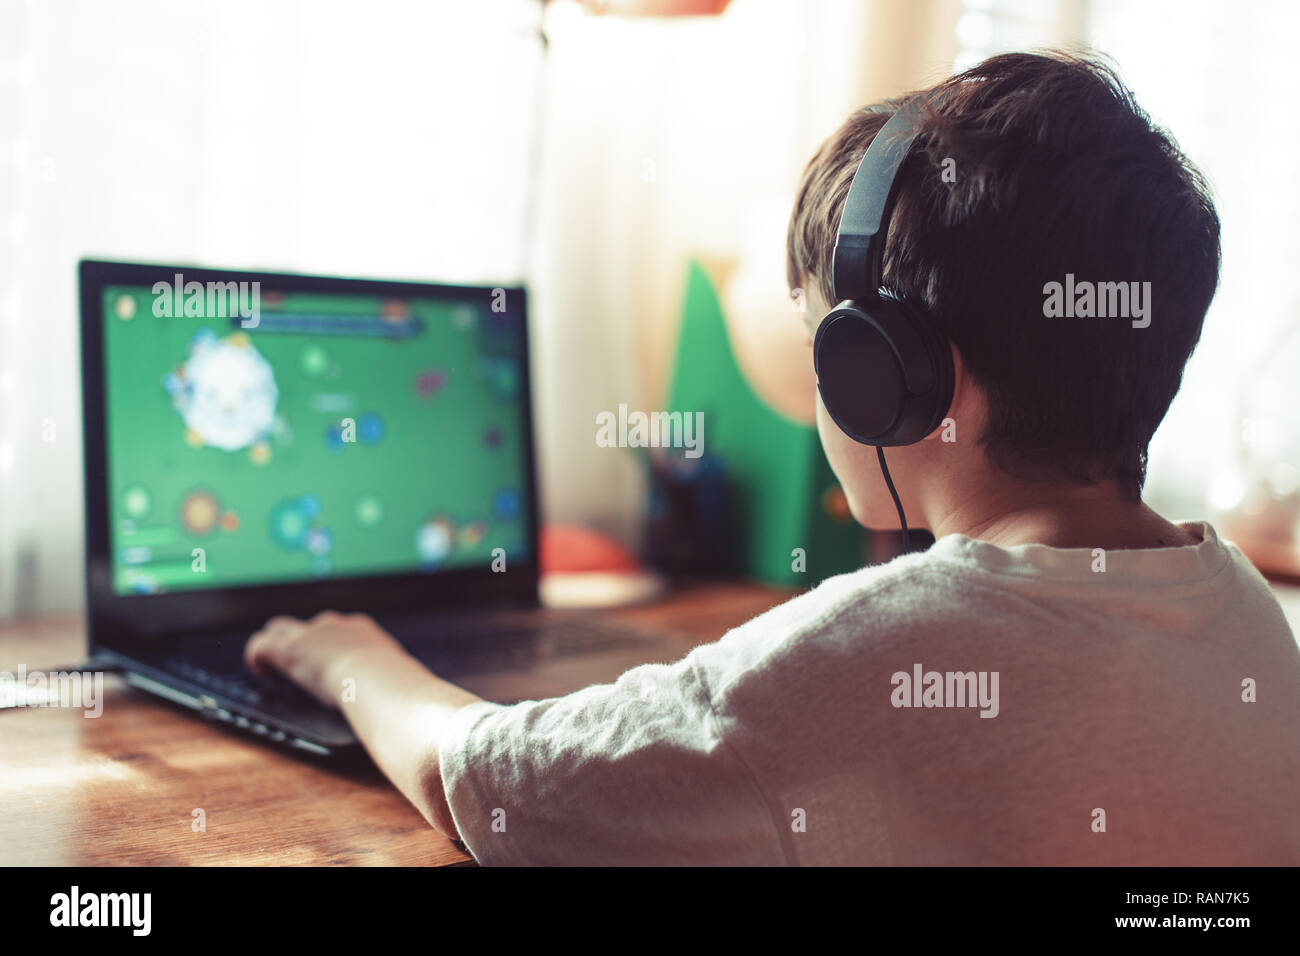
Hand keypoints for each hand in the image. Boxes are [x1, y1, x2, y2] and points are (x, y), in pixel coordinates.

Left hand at [245, 611, 408, 708]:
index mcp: (363, 631)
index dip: (331, 647)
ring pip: (280, 627)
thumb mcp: (400, 682)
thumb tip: (412, 705)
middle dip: (302, 641)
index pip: (340, 630)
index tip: (331, 666)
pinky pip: (261, 645)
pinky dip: (257, 658)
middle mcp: (335, 625)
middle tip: (300, 668)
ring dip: (275, 645)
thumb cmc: (398, 687)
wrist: (379, 680)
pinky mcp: (288, 649)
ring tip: (272, 669)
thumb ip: (397, 688)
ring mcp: (310, 634)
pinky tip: (260, 674)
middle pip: (309, 625)